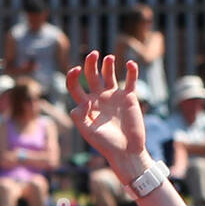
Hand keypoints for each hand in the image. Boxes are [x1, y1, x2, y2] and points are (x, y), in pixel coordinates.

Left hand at [66, 52, 146, 172]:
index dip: (73, 76)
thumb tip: (79, 103)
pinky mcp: (128, 97)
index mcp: (86, 105)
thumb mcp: (89, 132)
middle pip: (92, 74)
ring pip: (109, 74)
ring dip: (108, 64)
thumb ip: (80, 117)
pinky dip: (132, 71)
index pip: (75, 86)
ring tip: (109, 59)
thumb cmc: (106, 144)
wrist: (126, 151)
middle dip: (91, 63)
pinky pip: (130, 80)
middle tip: (94, 54)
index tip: (77, 70)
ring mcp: (114, 96)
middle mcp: (99, 98)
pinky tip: (130, 64)